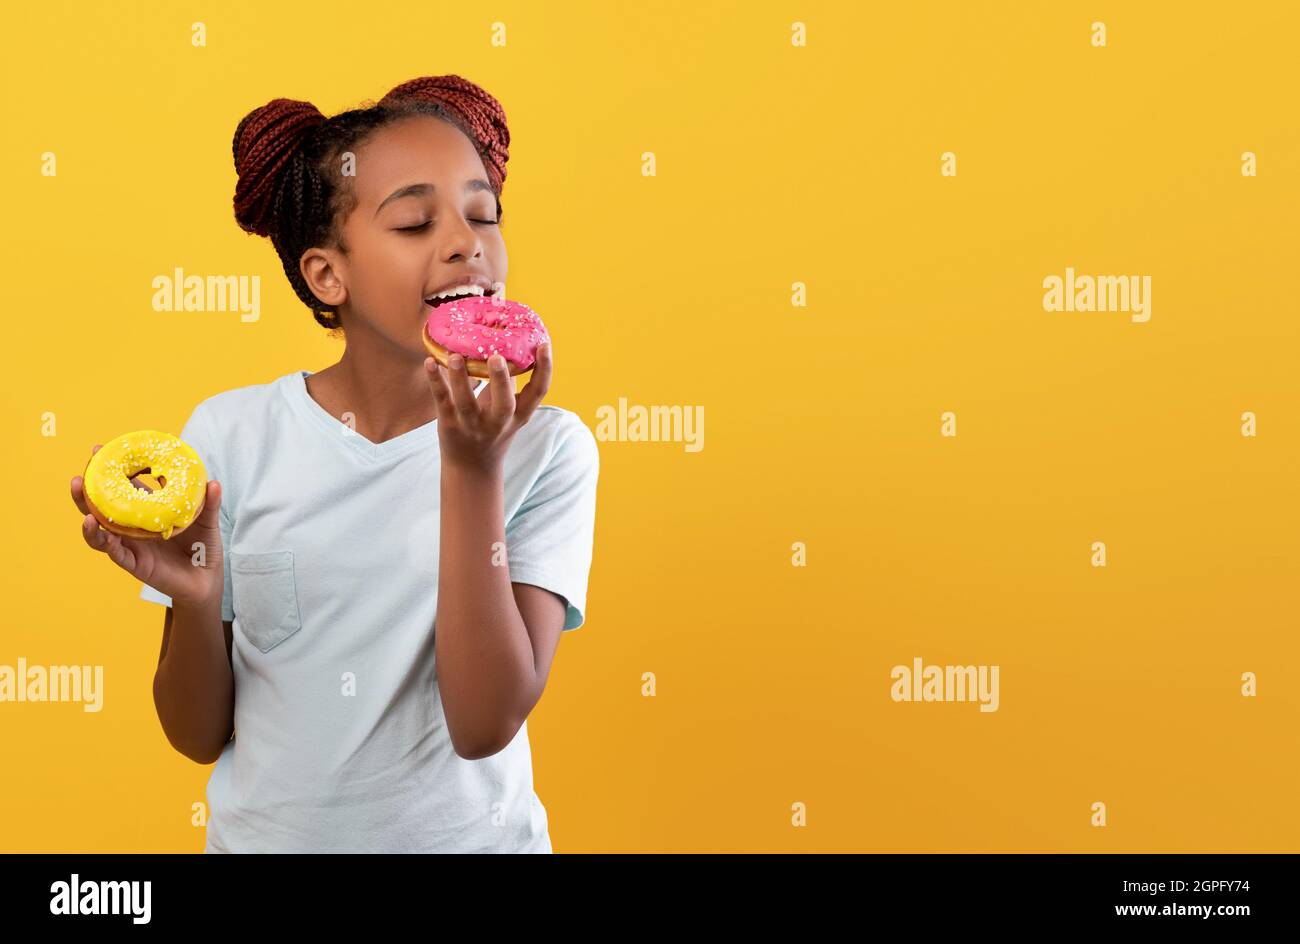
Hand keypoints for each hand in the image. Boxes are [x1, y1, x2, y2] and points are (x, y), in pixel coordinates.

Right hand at [71, 444, 225, 607]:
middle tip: (79, 476)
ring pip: (100, 532)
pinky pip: (115, 553)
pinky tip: (98, 530)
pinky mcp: (135, 564)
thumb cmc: (202, 546)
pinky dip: (104, 541)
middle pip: (100, 508)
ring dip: (88, 518)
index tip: (99, 449)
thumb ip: (208, 503)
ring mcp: (131, 545)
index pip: (123, 487)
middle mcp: (132, 526)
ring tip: (83, 505)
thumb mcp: (206, 521)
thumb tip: (213, 483)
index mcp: (145, 510)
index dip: (111, 470)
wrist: (206, 579)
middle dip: (86, 492)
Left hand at [424, 342, 552, 472]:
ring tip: (456, 356)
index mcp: (519, 415)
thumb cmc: (493, 429)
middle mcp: (498, 423)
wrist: (472, 467)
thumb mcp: (511, 412)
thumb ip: (512, 384)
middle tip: (497, 357)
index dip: (545, 369)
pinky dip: (435, 382)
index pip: (538, 392)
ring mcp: (472, 425)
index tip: (543, 344)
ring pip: (466, 403)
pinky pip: (442, 401)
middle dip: (501, 381)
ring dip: (461, 379)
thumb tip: (513, 344)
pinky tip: (429, 362)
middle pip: (504, 404)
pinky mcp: (449, 424)